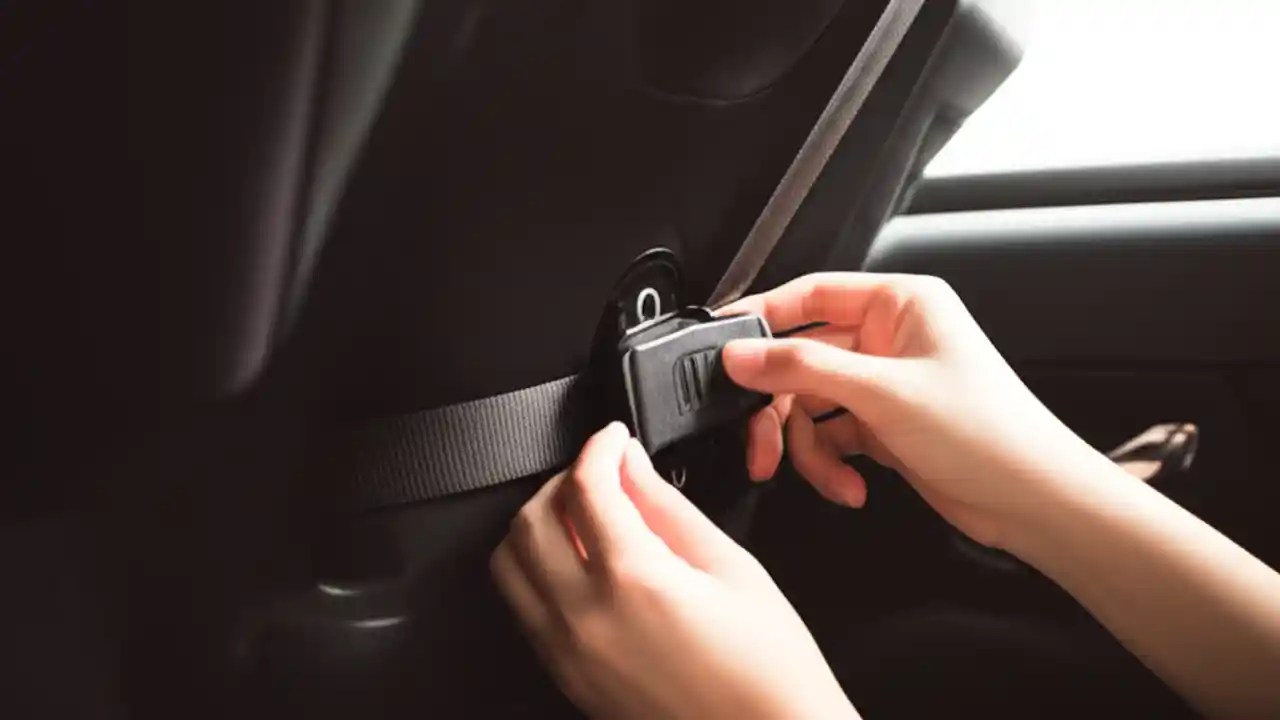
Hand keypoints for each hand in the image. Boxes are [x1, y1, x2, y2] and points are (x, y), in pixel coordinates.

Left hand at [490, 423, 857, 719]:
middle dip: (563, 480)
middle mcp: (585, 617)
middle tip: (601, 473)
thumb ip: (667, 506)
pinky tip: (581, 566)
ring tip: (584, 517)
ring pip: (510, 564)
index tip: (614, 438)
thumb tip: (632, 463)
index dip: (599, 446)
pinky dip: (537, 571)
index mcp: (633, 580)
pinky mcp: (564, 678)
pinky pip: (522, 608)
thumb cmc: (767, 669)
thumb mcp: (731, 566)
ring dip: (538, 526)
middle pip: (531, 519)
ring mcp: (567, 653)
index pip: (585, 485)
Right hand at [721, 272, 1100, 547]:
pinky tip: (849, 486)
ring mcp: (885, 384)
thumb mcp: (882, 393)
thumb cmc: (989, 433)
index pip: (809, 295)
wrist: (1032, 500)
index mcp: (899, 303)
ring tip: (824, 475)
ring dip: (808, 448)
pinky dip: (830, 465)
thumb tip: (742, 354)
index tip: (724, 349)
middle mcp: (890, 338)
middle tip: (760, 441)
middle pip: (800, 360)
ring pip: (810, 406)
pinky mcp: (884, 426)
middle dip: (780, 408)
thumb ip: (802, 369)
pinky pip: (831, 437)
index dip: (762, 320)